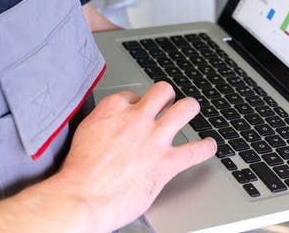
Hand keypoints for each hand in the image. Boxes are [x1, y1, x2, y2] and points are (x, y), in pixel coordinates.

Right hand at [57, 81, 216, 230]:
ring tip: (192, 109)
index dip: (137, 104)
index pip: (133, 95)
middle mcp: (137, 118)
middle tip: (168, 102)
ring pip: (185, 109)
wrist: (83, 197)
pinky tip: (209, 146)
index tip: (138, 111)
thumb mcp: (85, 132)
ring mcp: (154, 138)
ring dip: (190, 108)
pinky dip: (205, 147)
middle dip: (167, 96)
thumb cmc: (80, 172)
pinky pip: (195, 150)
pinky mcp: (166, 163)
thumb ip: (104, 124)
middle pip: (162, 91)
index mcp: (114, 108)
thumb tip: (111, 125)